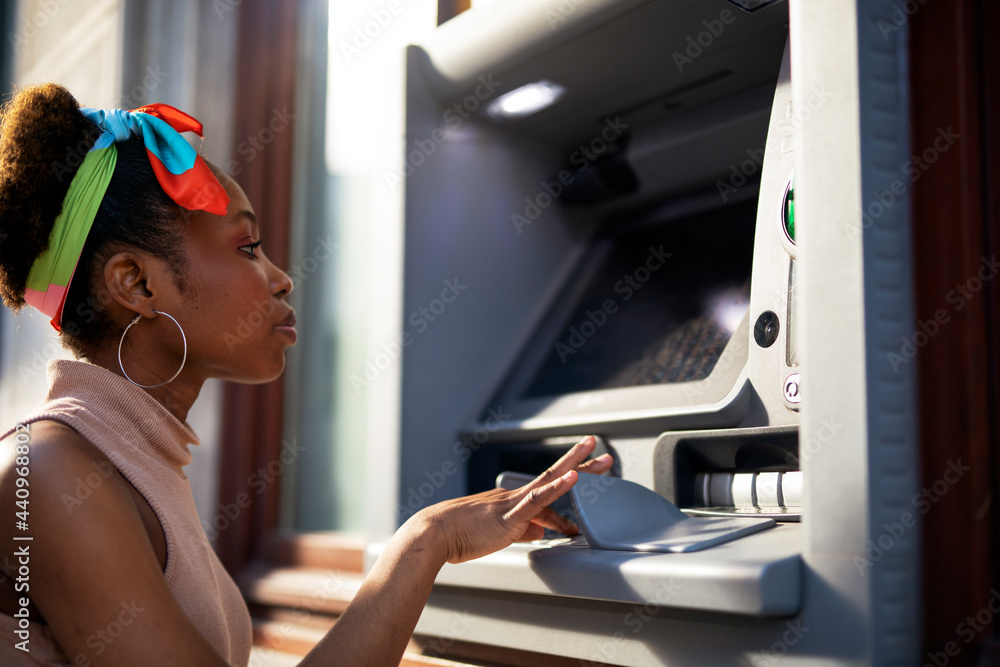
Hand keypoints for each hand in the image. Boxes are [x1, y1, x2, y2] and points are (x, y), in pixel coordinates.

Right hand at [412, 435, 612, 564]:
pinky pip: (537, 500)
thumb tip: (540, 532)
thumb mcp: (496, 534)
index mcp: (511, 501)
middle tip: (602, 452)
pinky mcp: (509, 517)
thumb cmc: (458, 535)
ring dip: (578, 467)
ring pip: (551, 481)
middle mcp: (514, 497)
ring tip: (599, 457)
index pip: (546, 491)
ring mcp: (513, 504)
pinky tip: (573, 479)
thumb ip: (521, 530)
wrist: (435, 533)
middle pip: (554, 476)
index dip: (569, 484)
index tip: (588, 478)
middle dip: (581, 464)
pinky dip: (557, 488)